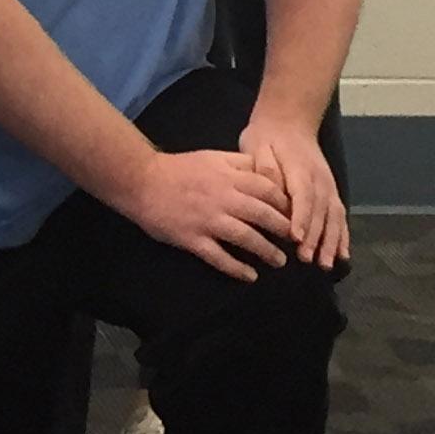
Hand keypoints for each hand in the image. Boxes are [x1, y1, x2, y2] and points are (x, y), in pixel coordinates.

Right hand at [129, 148, 294, 278]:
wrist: (140, 180)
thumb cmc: (178, 169)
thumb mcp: (211, 157)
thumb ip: (239, 163)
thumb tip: (266, 171)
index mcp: (228, 177)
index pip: (268, 190)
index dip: (286, 204)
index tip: (294, 214)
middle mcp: (223, 198)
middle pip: (263, 215)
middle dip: (284, 230)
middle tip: (294, 241)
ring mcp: (208, 220)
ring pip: (247, 238)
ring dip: (267, 252)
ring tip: (279, 261)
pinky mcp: (193, 238)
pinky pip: (220, 258)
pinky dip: (237, 269)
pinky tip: (250, 276)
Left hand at [240, 111, 350, 269]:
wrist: (289, 121)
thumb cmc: (267, 136)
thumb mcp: (257, 144)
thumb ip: (265, 167)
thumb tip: (273, 188)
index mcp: (299, 169)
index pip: (302, 196)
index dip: (300, 218)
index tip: (295, 238)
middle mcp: (319, 180)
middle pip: (319, 212)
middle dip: (315, 238)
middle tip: (307, 260)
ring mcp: (328, 186)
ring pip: (333, 217)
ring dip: (331, 242)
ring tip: (326, 264)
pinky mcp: (331, 192)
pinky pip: (340, 216)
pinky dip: (342, 236)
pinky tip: (342, 255)